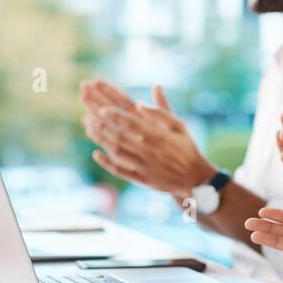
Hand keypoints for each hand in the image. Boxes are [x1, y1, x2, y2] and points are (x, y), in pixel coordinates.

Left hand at [80, 80, 213, 197]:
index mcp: (157, 135)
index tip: (101, 109)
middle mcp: (148, 149)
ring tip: (88, 129)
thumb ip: (162, 112)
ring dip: (101, 140)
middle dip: (102, 125)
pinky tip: (96, 154)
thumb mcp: (180, 126)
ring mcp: (143, 165)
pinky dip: (107, 162)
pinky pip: (120, 170)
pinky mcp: (141, 178)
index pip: (131, 123)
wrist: (194, 177)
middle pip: (120, 135)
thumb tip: (140, 103)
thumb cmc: (186, 148)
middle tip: (87, 116)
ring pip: (117, 151)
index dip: (115, 116)